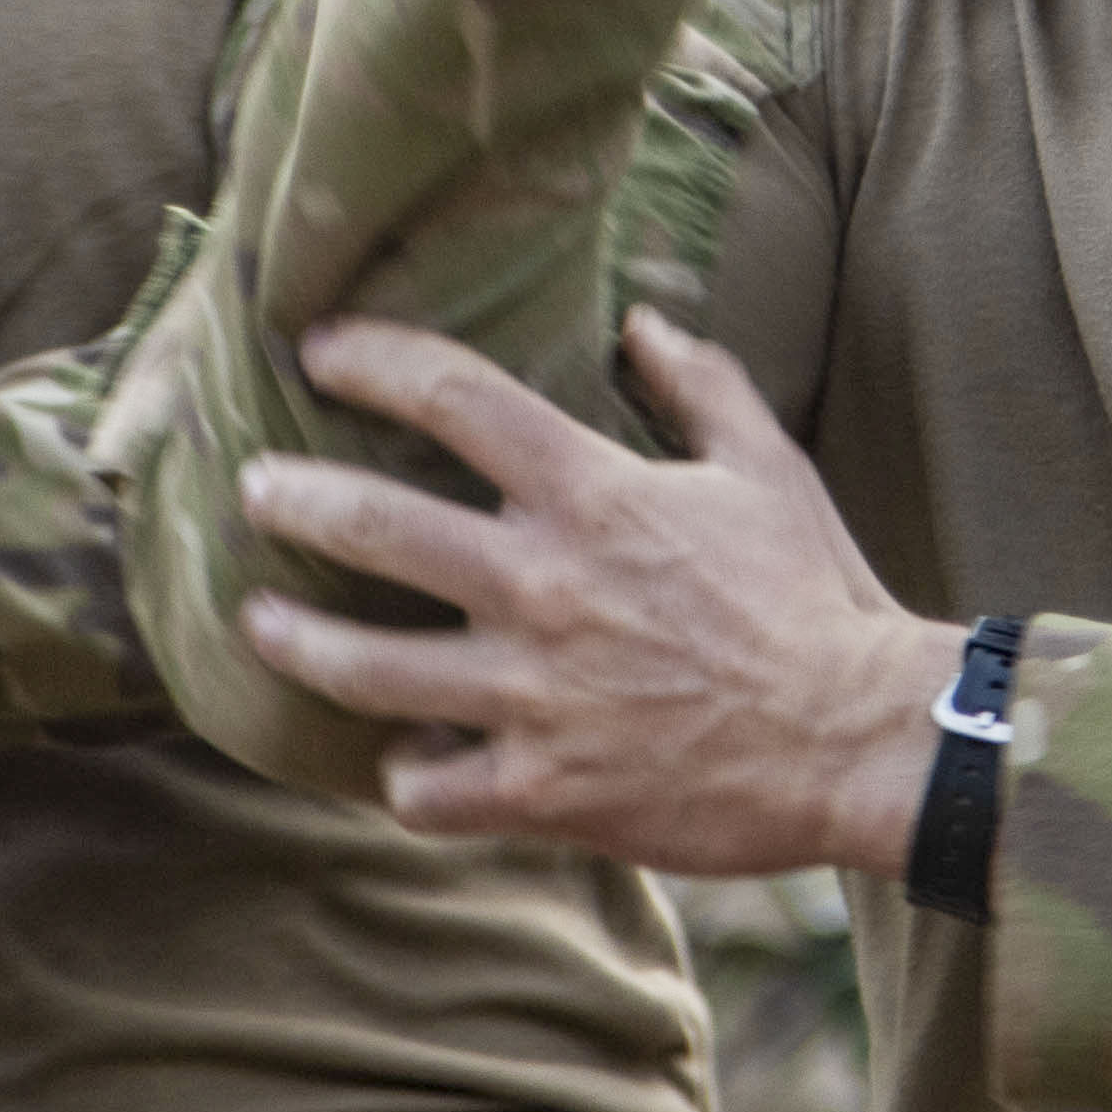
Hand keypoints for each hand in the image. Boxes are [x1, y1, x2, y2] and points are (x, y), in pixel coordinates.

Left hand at [236, 307, 960, 874]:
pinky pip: (430, 790)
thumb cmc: (816, 596)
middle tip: (254, 491)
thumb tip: (643, 320)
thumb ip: (700, 385)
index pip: (453, 397)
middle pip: (372, 526)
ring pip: (368, 667)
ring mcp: (533, 693)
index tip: (320, 347)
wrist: (857, 737)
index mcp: (593, 494)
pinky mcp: (543, 787)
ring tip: (260, 627)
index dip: (373, 359)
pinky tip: (400, 763)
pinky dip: (406, 777)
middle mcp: (542, 585)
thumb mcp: (767, 467)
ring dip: (297, 642)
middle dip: (292, 500)